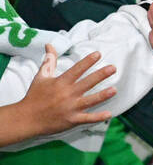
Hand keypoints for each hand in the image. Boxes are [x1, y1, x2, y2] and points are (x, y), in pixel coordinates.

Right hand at [0, 44, 116, 143]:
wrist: (27, 118)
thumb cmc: (35, 96)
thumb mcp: (41, 77)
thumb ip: (49, 61)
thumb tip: (49, 45)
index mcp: (60, 83)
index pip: (76, 70)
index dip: (87, 62)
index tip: (98, 54)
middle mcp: (67, 94)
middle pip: (86, 83)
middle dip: (100, 75)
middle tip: (113, 68)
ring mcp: (70, 108)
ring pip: (89, 100)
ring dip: (102, 95)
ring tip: (115, 90)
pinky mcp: (72, 120)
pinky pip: (87, 119)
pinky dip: (98, 117)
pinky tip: (109, 114)